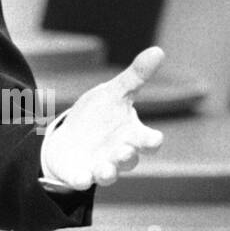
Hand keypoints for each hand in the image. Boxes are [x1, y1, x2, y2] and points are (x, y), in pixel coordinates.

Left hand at [41, 46, 165, 189]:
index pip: (150, 142)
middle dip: (128, 155)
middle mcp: (120, 154)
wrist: (70, 136)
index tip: (152, 137)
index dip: (152, 141)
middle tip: (124, 149)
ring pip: (109, 175)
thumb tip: (159, 50)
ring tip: (104, 168)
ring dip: (108, 172)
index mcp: (132, 134)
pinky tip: (78, 176)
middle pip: (130, 159)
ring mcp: (101, 166)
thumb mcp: (114, 93)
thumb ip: (136, 76)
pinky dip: (80, 179)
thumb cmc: (99, 115)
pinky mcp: (80, 174)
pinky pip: (81, 180)